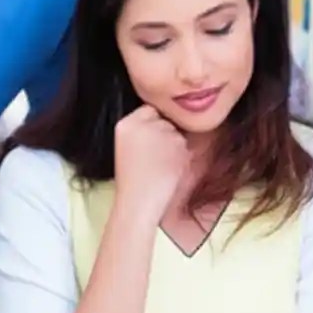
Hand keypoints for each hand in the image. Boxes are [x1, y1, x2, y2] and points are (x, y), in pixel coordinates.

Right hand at [114, 105, 190, 222]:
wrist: (138, 202)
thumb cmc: (133, 181)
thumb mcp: (128, 147)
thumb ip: (141, 131)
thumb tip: (165, 122)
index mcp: (125, 124)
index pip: (148, 110)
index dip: (154, 126)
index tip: (151, 145)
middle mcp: (142, 122)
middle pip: (164, 120)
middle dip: (165, 135)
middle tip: (156, 158)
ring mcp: (160, 130)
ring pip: (177, 132)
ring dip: (175, 146)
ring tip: (161, 166)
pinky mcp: (176, 142)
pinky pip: (186, 145)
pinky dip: (182, 157)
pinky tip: (169, 170)